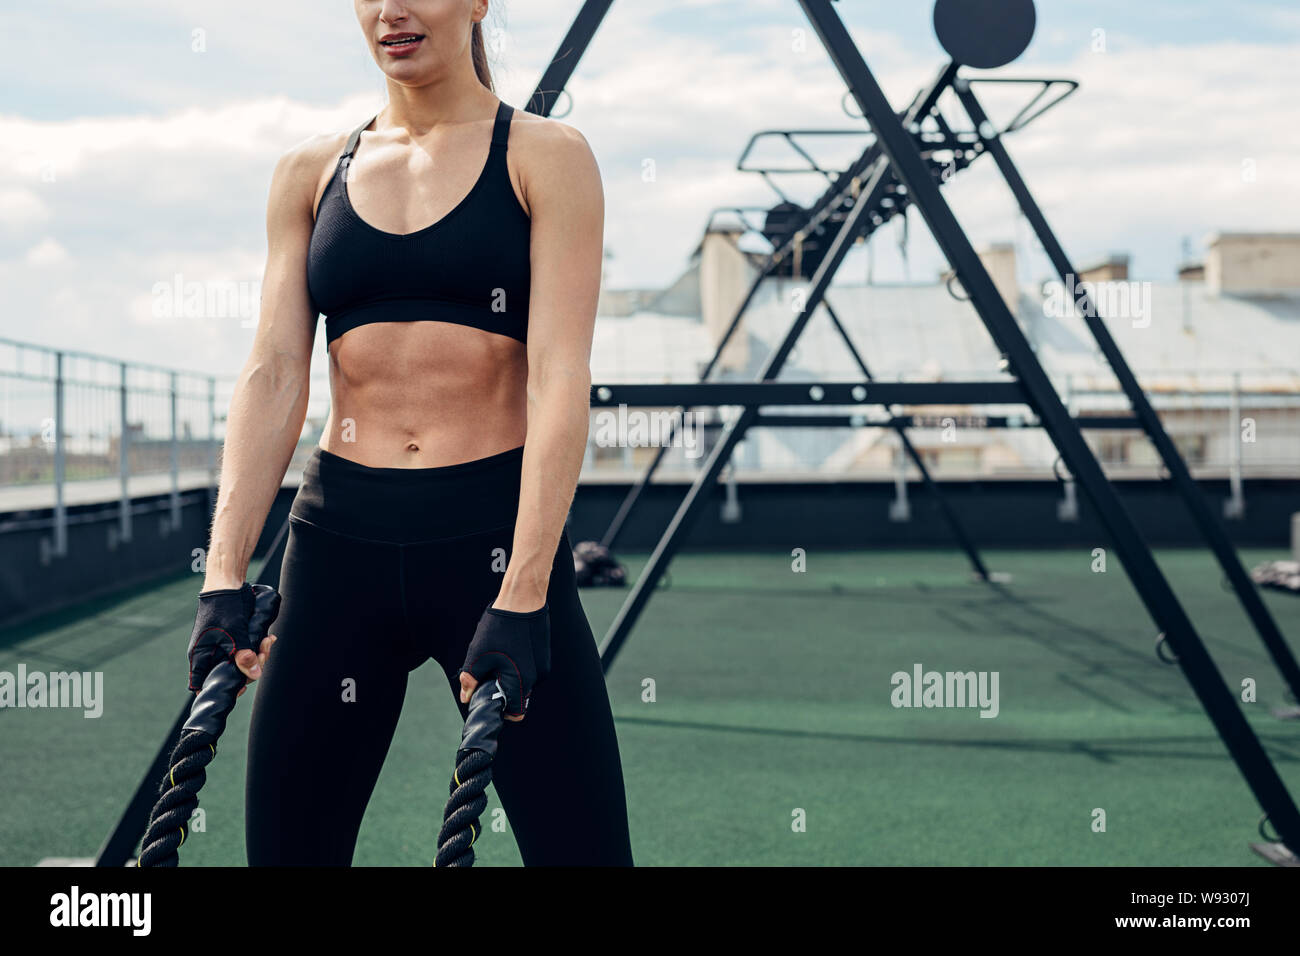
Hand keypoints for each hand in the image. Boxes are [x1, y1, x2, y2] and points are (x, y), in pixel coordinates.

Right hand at [187, 583, 279, 695]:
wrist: (228, 583)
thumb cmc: (223, 607)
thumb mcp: (234, 634)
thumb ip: (243, 656)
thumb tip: (253, 675)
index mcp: (200, 657)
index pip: (202, 684)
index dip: (219, 688)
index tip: (240, 688)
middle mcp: (209, 654)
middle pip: (228, 674)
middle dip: (250, 667)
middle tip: (262, 655)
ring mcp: (221, 646)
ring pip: (240, 662)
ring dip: (258, 655)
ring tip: (267, 642)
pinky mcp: (233, 638)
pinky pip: (245, 649)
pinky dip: (258, 646)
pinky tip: (268, 638)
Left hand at [458, 603, 550, 721]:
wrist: (523, 598)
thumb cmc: (500, 626)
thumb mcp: (478, 654)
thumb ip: (470, 679)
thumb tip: (466, 697)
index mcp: (522, 680)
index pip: (516, 713)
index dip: (501, 711)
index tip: (489, 698)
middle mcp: (537, 676)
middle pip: (518, 696)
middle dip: (502, 690)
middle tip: (488, 673)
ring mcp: (543, 664)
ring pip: (523, 681)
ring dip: (509, 676)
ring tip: (497, 656)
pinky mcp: (543, 654)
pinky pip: (528, 668)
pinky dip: (517, 665)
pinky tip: (507, 647)